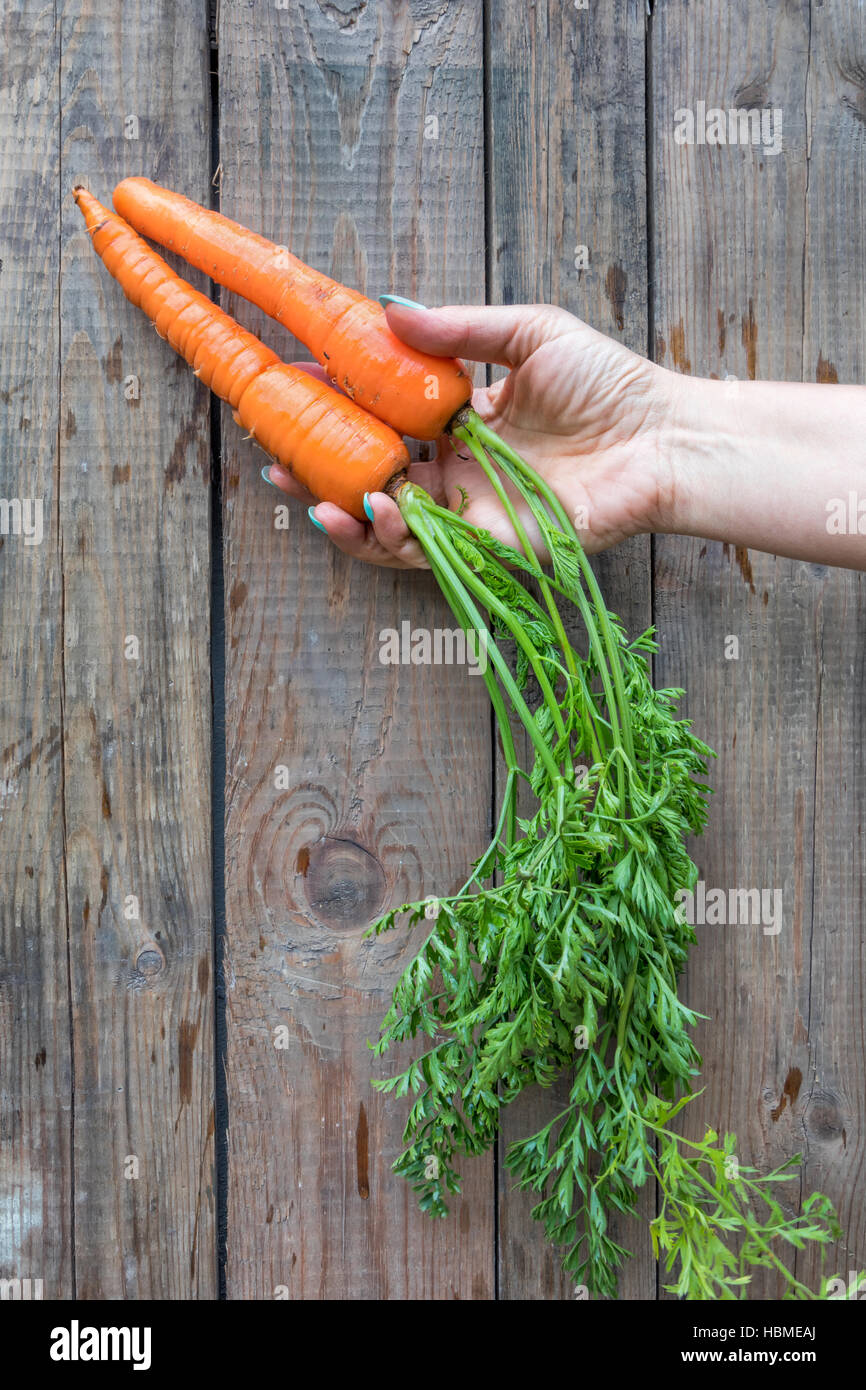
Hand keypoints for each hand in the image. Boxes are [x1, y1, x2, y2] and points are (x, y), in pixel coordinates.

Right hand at [264, 303, 675, 567]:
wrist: (660, 437)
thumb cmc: (608, 384)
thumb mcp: (528, 333)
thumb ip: (460, 330)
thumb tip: (388, 308)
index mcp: (462, 422)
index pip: (384, 417)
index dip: (339, 406)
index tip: (295, 385)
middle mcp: (457, 472)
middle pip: (372, 475)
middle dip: (319, 469)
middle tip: (274, 454)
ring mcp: (469, 513)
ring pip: (386, 523)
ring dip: (341, 510)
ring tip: (305, 492)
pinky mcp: (486, 547)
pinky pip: (422, 551)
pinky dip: (386, 535)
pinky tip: (366, 507)